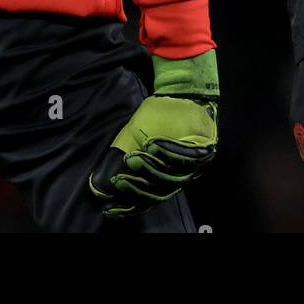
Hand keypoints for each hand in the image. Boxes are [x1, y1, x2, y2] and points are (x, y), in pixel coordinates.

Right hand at [88, 49, 217, 217]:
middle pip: (159, 192)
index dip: (128, 206)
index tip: (109, 209)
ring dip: (151, 168)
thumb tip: (99, 187)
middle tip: (119, 179)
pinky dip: (168, 152)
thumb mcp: (131, 142)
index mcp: (162, 179)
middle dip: (137, 187)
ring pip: (173, 177)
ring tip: (134, 158)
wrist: (175, 95)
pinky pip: (187, 157)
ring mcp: (194, 166)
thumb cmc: (154, 120)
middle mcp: (179, 178)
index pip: (146, 200)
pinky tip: (152, 145)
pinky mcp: (204, 150)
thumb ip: (119, 163)